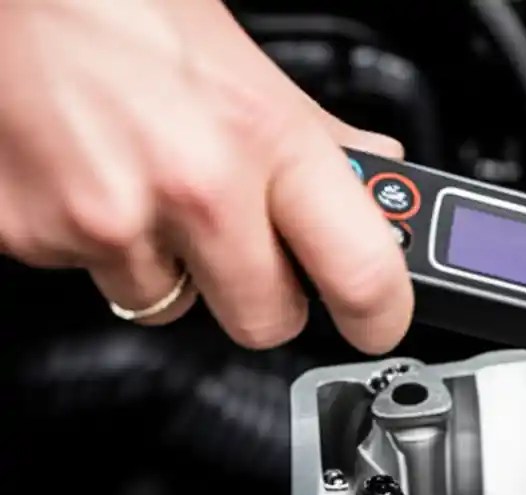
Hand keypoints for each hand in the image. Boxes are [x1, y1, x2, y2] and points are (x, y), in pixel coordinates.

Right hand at [0, 0, 412, 352]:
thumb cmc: (119, 6)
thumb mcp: (244, 63)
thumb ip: (315, 134)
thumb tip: (378, 169)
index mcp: (263, 138)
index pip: (361, 273)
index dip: (381, 314)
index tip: (379, 321)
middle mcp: (193, 187)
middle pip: (267, 321)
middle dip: (266, 294)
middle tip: (249, 244)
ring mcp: (109, 219)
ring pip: (172, 303)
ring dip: (173, 264)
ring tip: (148, 181)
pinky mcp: (34, 237)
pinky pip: (95, 277)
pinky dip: (100, 243)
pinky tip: (94, 177)